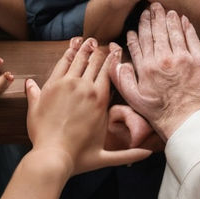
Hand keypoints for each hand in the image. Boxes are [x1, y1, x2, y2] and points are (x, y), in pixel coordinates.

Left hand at [25, 38, 151, 174]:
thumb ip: (128, 154)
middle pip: (94, 62)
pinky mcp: (51, 86)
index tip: (116, 49)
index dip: (113, 58)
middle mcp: (85, 88)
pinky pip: (61, 64)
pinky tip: (70, 48)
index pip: (109, 71)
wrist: (52, 156)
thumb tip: (149, 153)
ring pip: (78, 59)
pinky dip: (66, 54)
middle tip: (100, 42)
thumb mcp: (106, 157)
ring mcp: (67, 85)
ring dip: (83, 48)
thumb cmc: (79, 158)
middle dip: (98, 50)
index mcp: (100, 99)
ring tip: (87, 40)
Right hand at [112, 3, 199, 140]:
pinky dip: (188, 27)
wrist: (189, 122)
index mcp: (147, 67)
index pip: (141, 41)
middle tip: (153, 6)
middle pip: (157, 32)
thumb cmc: (161, 114)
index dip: (139, 28)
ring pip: (174, 31)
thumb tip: (115, 59)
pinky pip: (193, 38)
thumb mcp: (134, 99)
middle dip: (154, 17)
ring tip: (167, 10)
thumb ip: (121, 78)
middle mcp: (164, 59)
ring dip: (169, 18)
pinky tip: (184, 20)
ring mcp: (183, 59)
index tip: (139, 18)